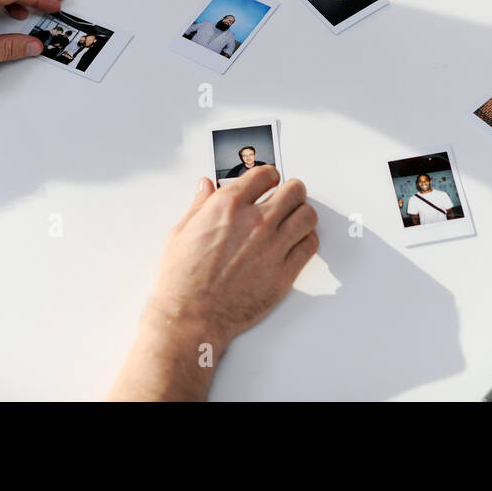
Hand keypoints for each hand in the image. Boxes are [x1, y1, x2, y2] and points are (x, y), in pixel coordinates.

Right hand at [108, 165, 318, 399]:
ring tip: (296, 217)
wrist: (190, 317)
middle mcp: (256, 221)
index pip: (265, 174)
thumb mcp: (181, 232)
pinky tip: (298, 242)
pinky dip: (307, 240)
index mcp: (229, 206)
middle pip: (294, 191)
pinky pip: (310, 246)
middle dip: (292, 190)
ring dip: (303, 213)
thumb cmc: (182, 279)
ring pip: (307, 216)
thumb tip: (205, 186)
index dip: (270, 176)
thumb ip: (199, 204)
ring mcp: (273, 246)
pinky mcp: (285, 273)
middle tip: (289, 195)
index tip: (271, 180)